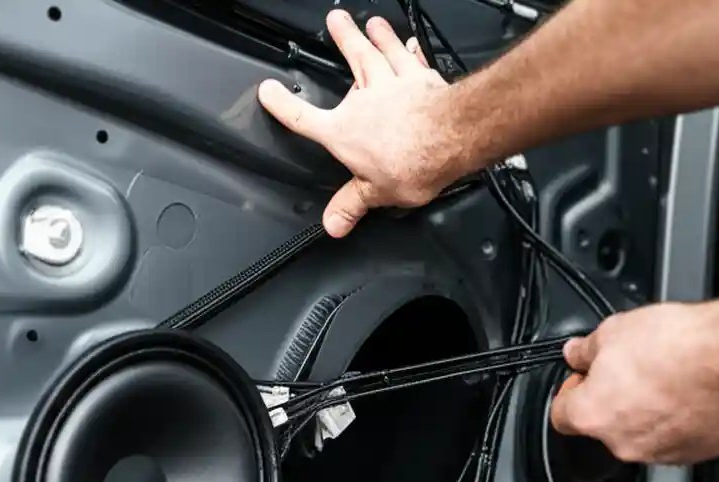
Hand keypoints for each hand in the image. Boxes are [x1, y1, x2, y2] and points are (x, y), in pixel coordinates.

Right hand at [258, 10, 459, 236]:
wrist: (451, 137)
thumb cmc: (413, 162)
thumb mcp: (376, 193)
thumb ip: (352, 206)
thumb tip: (333, 224)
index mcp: (346, 131)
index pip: (304, 118)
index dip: (283, 105)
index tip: (268, 91)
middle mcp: (367, 99)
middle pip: (352, 61)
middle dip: (342, 39)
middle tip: (335, 19)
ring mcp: (397, 83)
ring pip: (383, 51)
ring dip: (376, 35)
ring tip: (370, 23)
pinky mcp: (424, 79)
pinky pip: (414, 59)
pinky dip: (411, 49)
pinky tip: (410, 41)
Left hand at [549, 301, 718, 464]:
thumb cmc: (675, 345)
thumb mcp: (614, 331)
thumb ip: (586, 349)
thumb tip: (576, 353)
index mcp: (592, 414)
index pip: (561, 416)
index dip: (571, 393)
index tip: (584, 379)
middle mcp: (623, 443)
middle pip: (605, 427)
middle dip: (614, 401)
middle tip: (633, 372)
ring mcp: (662, 453)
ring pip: (644, 435)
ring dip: (649, 413)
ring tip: (668, 379)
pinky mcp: (698, 454)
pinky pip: (681, 440)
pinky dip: (682, 422)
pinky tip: (692, 394)